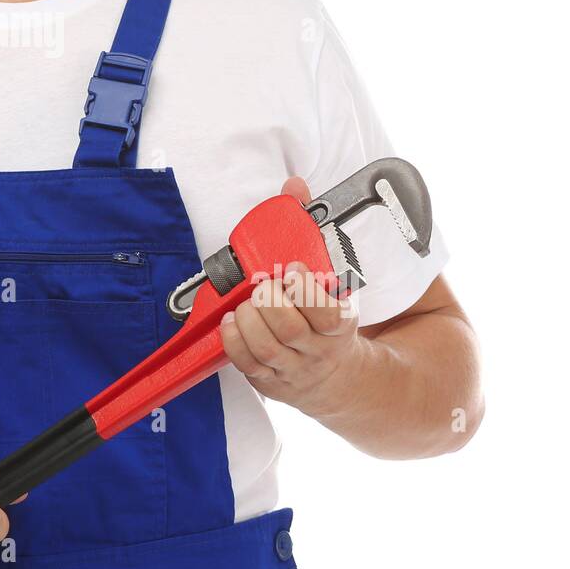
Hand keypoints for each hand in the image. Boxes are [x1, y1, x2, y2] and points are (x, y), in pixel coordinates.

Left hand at [217, 175, 364, 412]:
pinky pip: (248, 365)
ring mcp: (294, 367)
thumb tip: (294, 187)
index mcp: (339, 323)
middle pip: (291, 328)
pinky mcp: (270, 381)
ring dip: (249, 321)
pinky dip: (234, 342)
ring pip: (268, 348)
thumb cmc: (325, 316)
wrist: (335, 375)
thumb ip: (311, 229)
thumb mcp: (331, 277)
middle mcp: (317, 349)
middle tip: (261, 285)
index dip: (305, 289)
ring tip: (243, 303)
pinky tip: (230, 323)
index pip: (327, 312)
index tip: (290, 268)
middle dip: (270, 301)